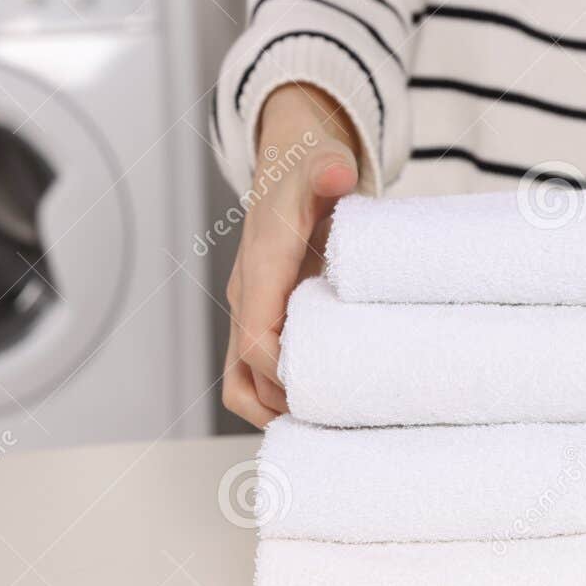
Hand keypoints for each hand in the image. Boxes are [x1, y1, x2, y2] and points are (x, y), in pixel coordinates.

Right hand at [223, 83, 359, 427]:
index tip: (330, 388)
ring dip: (278, 411)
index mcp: (261, 269)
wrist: (291, 164)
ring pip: (242, 387)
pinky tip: (316, 409)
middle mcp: (247, 298)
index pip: (258, 340)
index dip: (288, 374)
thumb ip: (328, 169)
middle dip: (291, 402)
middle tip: (343, 416)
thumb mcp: (322, 163)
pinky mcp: (260, 323)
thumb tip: (336, 172)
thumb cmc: (307, 172)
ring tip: (329, 422)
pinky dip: (274, 403)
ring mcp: (250, 315)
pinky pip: (250, 380)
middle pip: (250, 376)